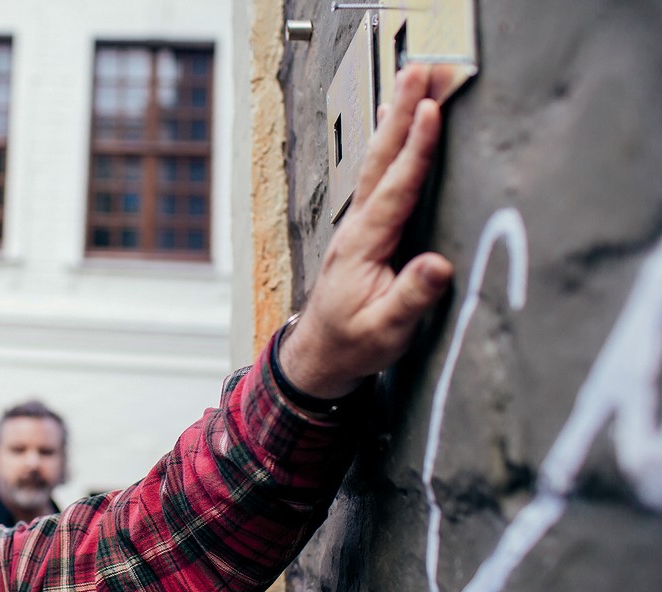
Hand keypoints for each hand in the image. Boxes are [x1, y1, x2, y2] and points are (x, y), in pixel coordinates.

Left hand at [280, 65, 453, 398]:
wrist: (319, 354)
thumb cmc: (353, 344)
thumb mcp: (385, 332)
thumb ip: (411, 299)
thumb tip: (437, 265)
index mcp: (364, 246)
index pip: (394, 190)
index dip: (415, 149)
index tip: (430, 112)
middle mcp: (357, 228)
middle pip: (381, 162)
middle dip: (401, 114)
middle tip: (417, 72)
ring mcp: (358, 226)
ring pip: (377, 164)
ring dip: (394, 121)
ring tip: (408, 83)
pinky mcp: (365, 229)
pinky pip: (378, 177)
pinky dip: (389, 145)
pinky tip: (393, 127)